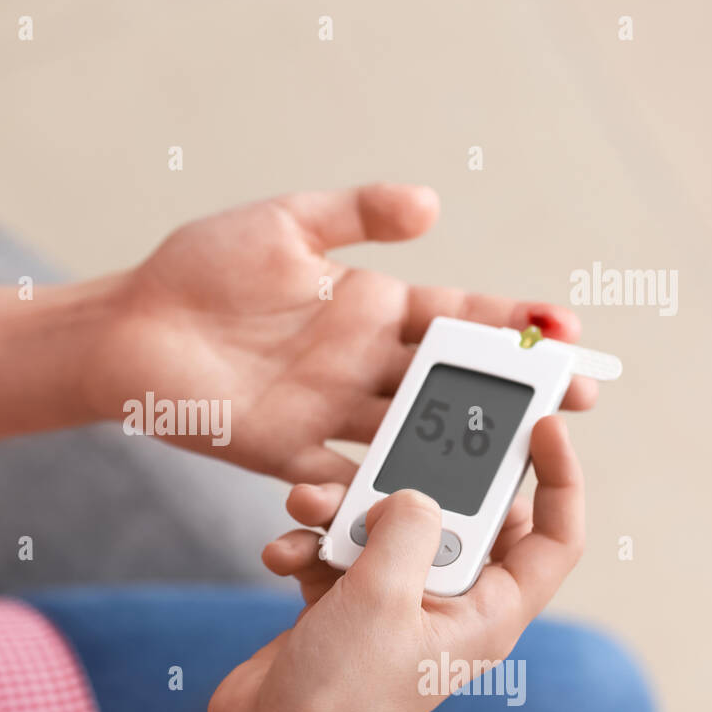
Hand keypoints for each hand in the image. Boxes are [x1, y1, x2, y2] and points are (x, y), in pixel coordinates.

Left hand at [84, 184, 596, 483]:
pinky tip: (431, 505)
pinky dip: (384, 493)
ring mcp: (330, 413)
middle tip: (583, 399)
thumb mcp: (284, 225)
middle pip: (453, 382)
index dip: (515, 324)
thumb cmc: (198, 269)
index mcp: (368, 307)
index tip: (571, 331)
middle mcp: (360, 364)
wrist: (127, 330)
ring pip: (413, 435)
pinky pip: (346, 480)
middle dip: (517, 391)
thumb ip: (356, 214)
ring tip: (523, 459)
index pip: (458, 317)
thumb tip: (433, 205)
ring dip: (466, 446)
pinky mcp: (290, 455)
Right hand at [191, 416, 583, 711]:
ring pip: (388, 526)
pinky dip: (310, 544)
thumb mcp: (381, 599)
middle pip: (460, 517)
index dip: (559, 480)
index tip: (544, 426)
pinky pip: (339, 549)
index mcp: (487, 614)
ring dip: (344, 510)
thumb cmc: (338, 695)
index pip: (552, 540)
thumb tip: (413, 492)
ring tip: (308, 506)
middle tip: (389, 454)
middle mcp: (448, 606)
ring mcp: (396, 604)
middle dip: (414, 484)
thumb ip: (407, 527)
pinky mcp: (348, 602)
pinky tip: (282, 554)